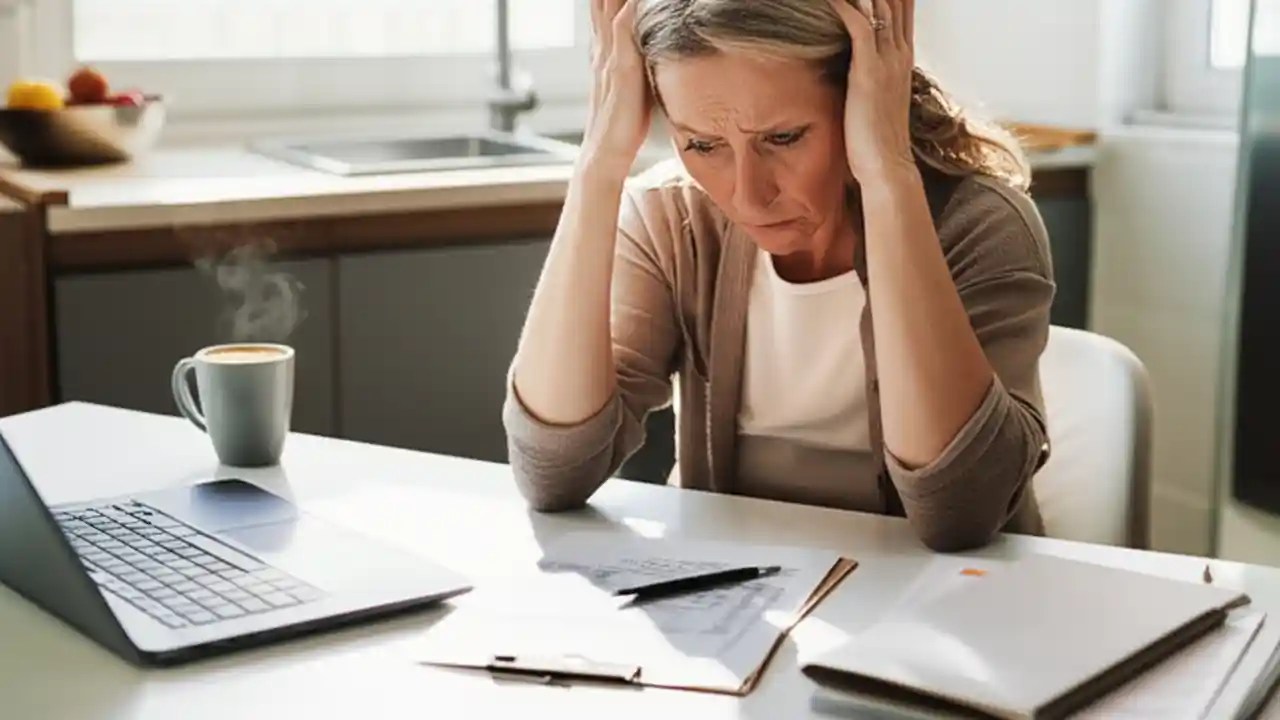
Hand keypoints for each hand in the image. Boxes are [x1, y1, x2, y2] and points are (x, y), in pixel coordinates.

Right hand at [582, 0, 651, 176]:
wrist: (604, 155)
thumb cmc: (623, 123)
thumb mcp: (633, 80)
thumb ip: (637, 56)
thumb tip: (650, 39)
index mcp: (606, 48)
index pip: (605, 4)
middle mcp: (603, 48)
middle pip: (603, 0)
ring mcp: (609, 59)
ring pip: (611, 9)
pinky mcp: (620, 74)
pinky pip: (623, 35)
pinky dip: (628, 15)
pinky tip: (634, 5)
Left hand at [827, 0, 916, 182]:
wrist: (887, 166)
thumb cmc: (874, 138)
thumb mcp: (874, 97)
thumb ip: (867, 74)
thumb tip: (851, 67)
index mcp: (902, 57)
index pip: (901, 8)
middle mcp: (899, 53)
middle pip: (893, 0)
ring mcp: (887, 60)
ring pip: (877, 6)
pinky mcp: (869, 71)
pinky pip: (858, 26)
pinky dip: (843, 6)